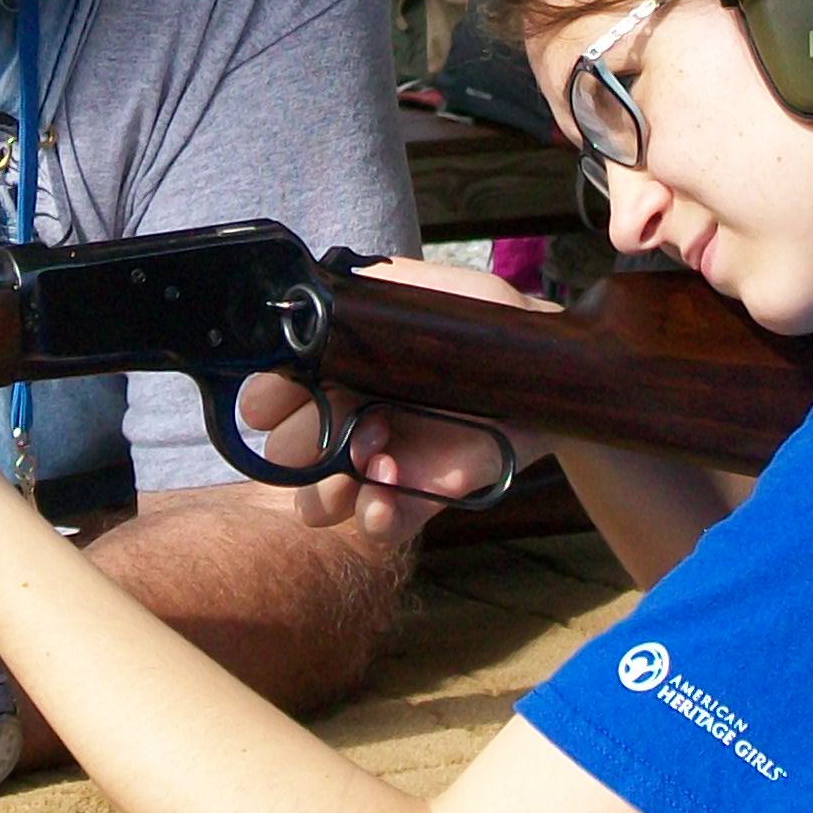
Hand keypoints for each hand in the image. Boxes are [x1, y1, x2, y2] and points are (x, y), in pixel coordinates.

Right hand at [261, 257, 560, 541]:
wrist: (548, 372)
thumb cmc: (488, 327)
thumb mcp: (435, 291)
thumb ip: (378, 286)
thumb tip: (322, 294)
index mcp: (341, 373)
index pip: (273, 397)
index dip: (264, 401)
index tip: (271, 399)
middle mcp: (349, 421)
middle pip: (285, 455)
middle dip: (302, 445)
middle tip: (346, 422)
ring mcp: (380, 464)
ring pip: (316, 501)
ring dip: (328, 489)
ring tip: (373, 461)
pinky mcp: (418, 497)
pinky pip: (377, 526)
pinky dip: (372, 518)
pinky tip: (385, 499)